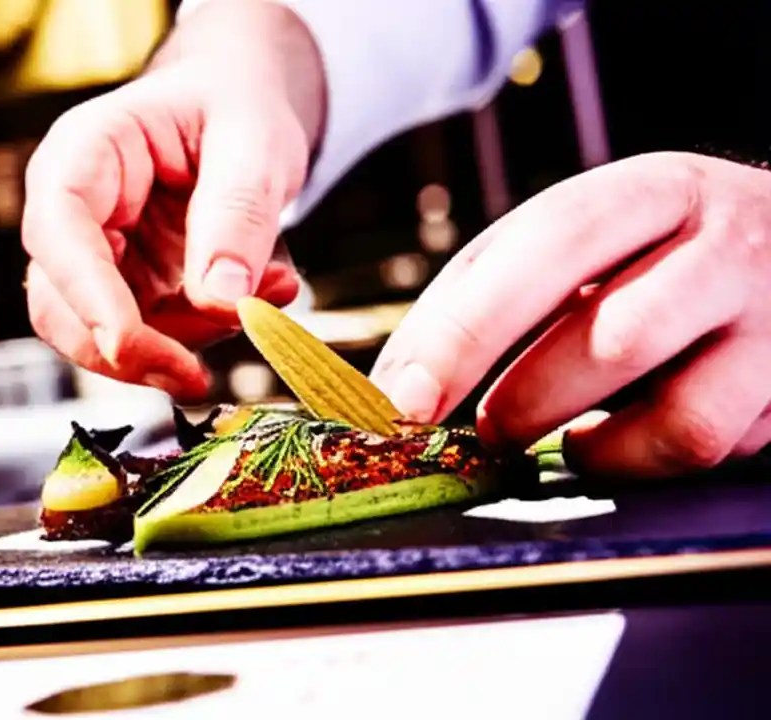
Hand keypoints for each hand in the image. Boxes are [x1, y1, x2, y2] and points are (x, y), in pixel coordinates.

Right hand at [21, 0, 324, 399]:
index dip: (86, 294)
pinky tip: (254, 302)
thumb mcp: (255, 140)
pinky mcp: (124, 291)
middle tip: (198, 374)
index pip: (59, 230)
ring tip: (260, 305)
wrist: (236, 106)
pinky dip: (198, 338)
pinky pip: (145, 340)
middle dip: (129, 349)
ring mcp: (93, 258)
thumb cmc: (234, 105)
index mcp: (84, 152)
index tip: (128, 343)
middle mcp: (71, 211)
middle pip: (60, 305)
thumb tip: (222, 299)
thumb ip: (238, 212)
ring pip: (98, 337)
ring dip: (174, 348)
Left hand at [371, 151, 770, 477]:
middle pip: (613, 338)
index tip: (404, 397)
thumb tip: (393, 387)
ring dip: (591, 448)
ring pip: (678, 418)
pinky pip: (711, 452)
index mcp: (652, 191)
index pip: (549, 247)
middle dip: (524, 400)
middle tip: (482, 428)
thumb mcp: (574, 243)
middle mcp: (727, 247)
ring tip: (552, 438)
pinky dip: (639, 463)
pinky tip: (613, 443)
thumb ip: (482, 299)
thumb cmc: (651, 254)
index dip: (468, 328)